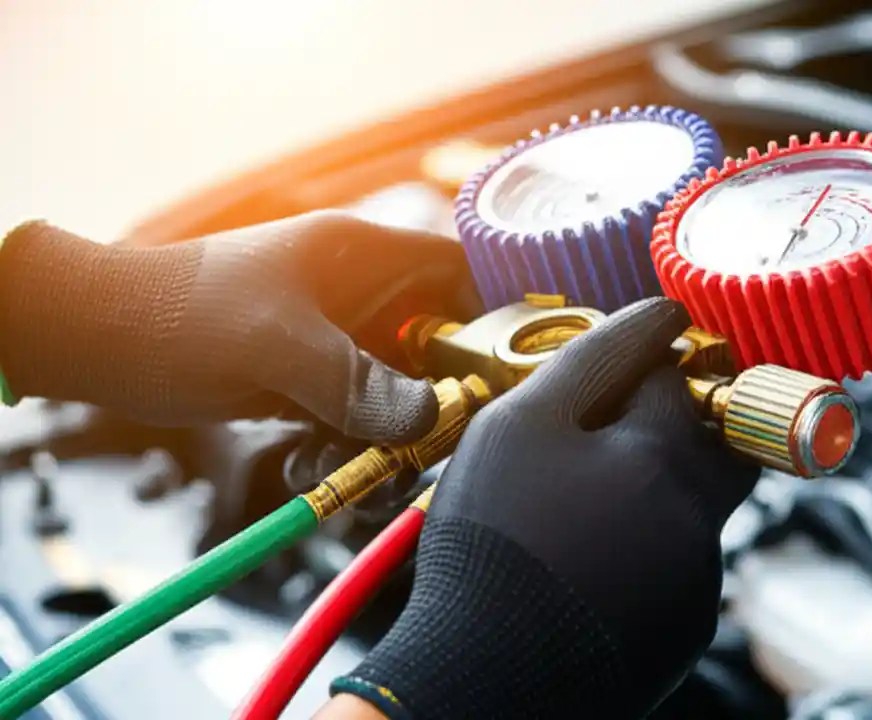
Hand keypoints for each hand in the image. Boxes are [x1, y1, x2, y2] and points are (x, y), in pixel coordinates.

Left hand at [0, 213, 475, 442]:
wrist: (99, 340)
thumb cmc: (180, 314)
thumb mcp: (276, 346)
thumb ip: (355, 383)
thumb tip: (428, 421)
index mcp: (361, 255)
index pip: (458, 271)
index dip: (493, 313)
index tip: (505, 370)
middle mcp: (359, 294)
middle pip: (437, 345)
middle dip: (439, 400)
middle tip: (435, 446)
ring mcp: (336, 338)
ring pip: (399, 391)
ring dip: (388, 438)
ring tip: (361, 472)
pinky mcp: (313, 379)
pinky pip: (358, 416)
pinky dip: (348, 447)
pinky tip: (311, 465)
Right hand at [330, 298, 759, 718]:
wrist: (484, 679)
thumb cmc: (493, 545)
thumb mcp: (520, 425)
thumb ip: (595, 358)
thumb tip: (658, 317)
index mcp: (667, 455)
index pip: (679, 375)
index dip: (641, 365)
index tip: (614, 373)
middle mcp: (700, 515)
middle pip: (715, 442)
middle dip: (671, 428)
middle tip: (607, 438)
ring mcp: (697, 577)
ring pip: (694, 507)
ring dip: (652, 494)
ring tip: (572, 514)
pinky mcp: (685, 629)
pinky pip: (677, 566)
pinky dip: (642, 552)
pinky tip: (582, 565)